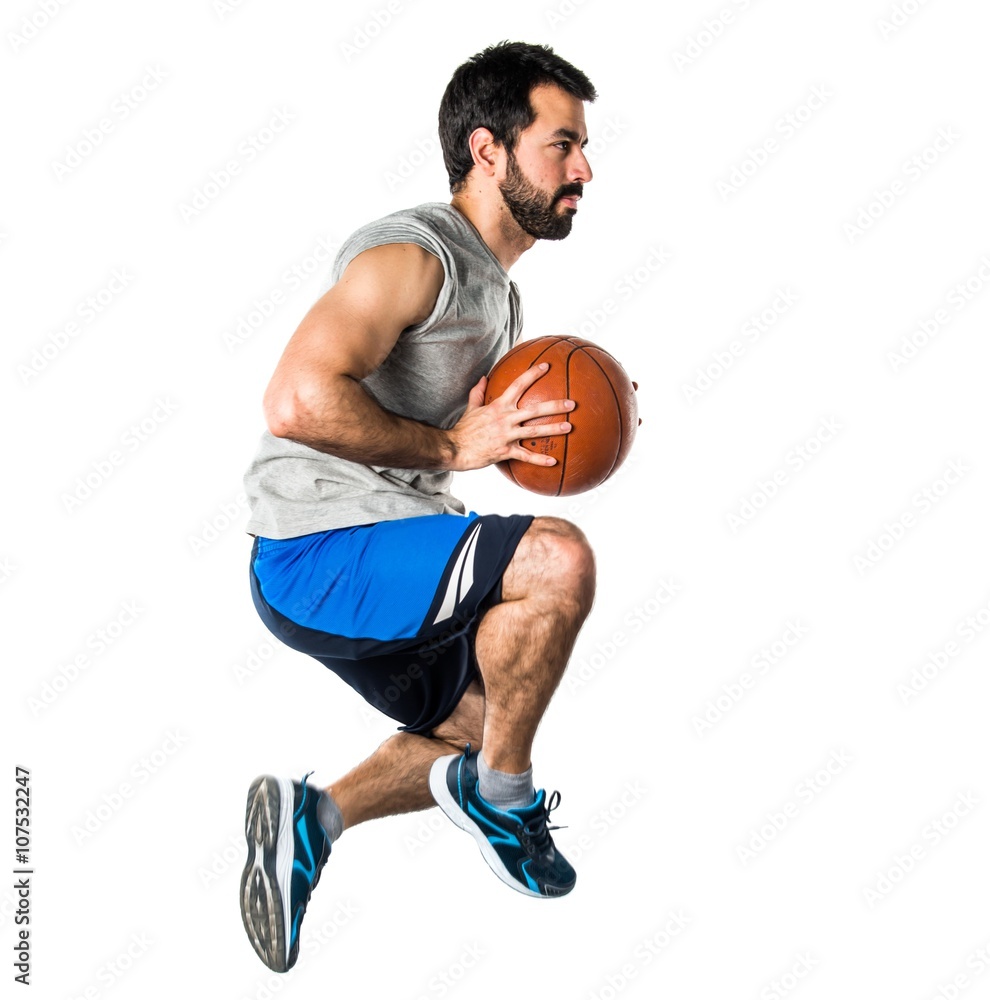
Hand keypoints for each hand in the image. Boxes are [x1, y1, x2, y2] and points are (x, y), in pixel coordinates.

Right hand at [447, 363, 573, 471]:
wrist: (455, 448)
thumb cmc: (464, 428)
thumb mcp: (471, 407)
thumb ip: (478, 392)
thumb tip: (484, 378)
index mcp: (498, 405)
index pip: (518, 385)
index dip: (532, 374)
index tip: (546, 366)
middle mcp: (505, 418)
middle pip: (534, 409)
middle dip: (554, 406)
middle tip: (571, 403)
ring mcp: (506, 435)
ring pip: (534, 431)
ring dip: (553, 429)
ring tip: (569, 427)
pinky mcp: (505, 451)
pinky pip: (526, 456)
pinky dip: (539, 460)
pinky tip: (553, 461)